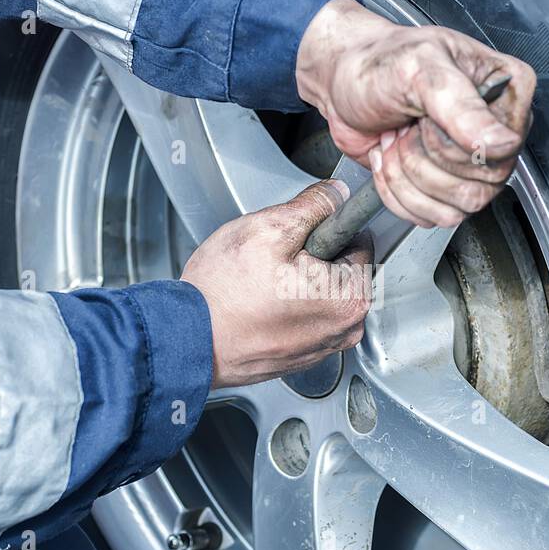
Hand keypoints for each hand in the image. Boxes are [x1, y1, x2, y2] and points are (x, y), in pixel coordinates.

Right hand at [181, 180, 372, 387]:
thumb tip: (337, 194)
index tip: (299, 234)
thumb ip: (314, 206)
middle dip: (312, 256)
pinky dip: (287, 306)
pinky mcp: (303, 355)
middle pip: (342, 268)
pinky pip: (305, 317)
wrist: (188, 340)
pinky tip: (260, 304)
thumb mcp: (269, 230)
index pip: (359, 239)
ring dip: (298, 282)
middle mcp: (345, 328)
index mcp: (350, 298)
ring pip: (322, 293)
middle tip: (272, 260)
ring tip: (262, 284)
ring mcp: (324, 346)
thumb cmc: (223, 295)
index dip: (326, 227)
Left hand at [295, 0, 535, 228]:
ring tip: (396, 140)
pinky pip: (432, 217)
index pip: (502, 151)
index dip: (453, 144)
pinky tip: (391, 158)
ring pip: (455, 209)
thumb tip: (502, 144)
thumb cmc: (379, 64)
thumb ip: (461, 106)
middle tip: (406, 126)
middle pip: (479, 187)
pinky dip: (397, 193)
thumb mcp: (419, 69)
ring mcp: (472, 165)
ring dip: (407, 177)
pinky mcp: (444, 189)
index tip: (425, 118)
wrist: (342, 83)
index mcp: (508, 90)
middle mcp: (497, 131)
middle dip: (422, 160)